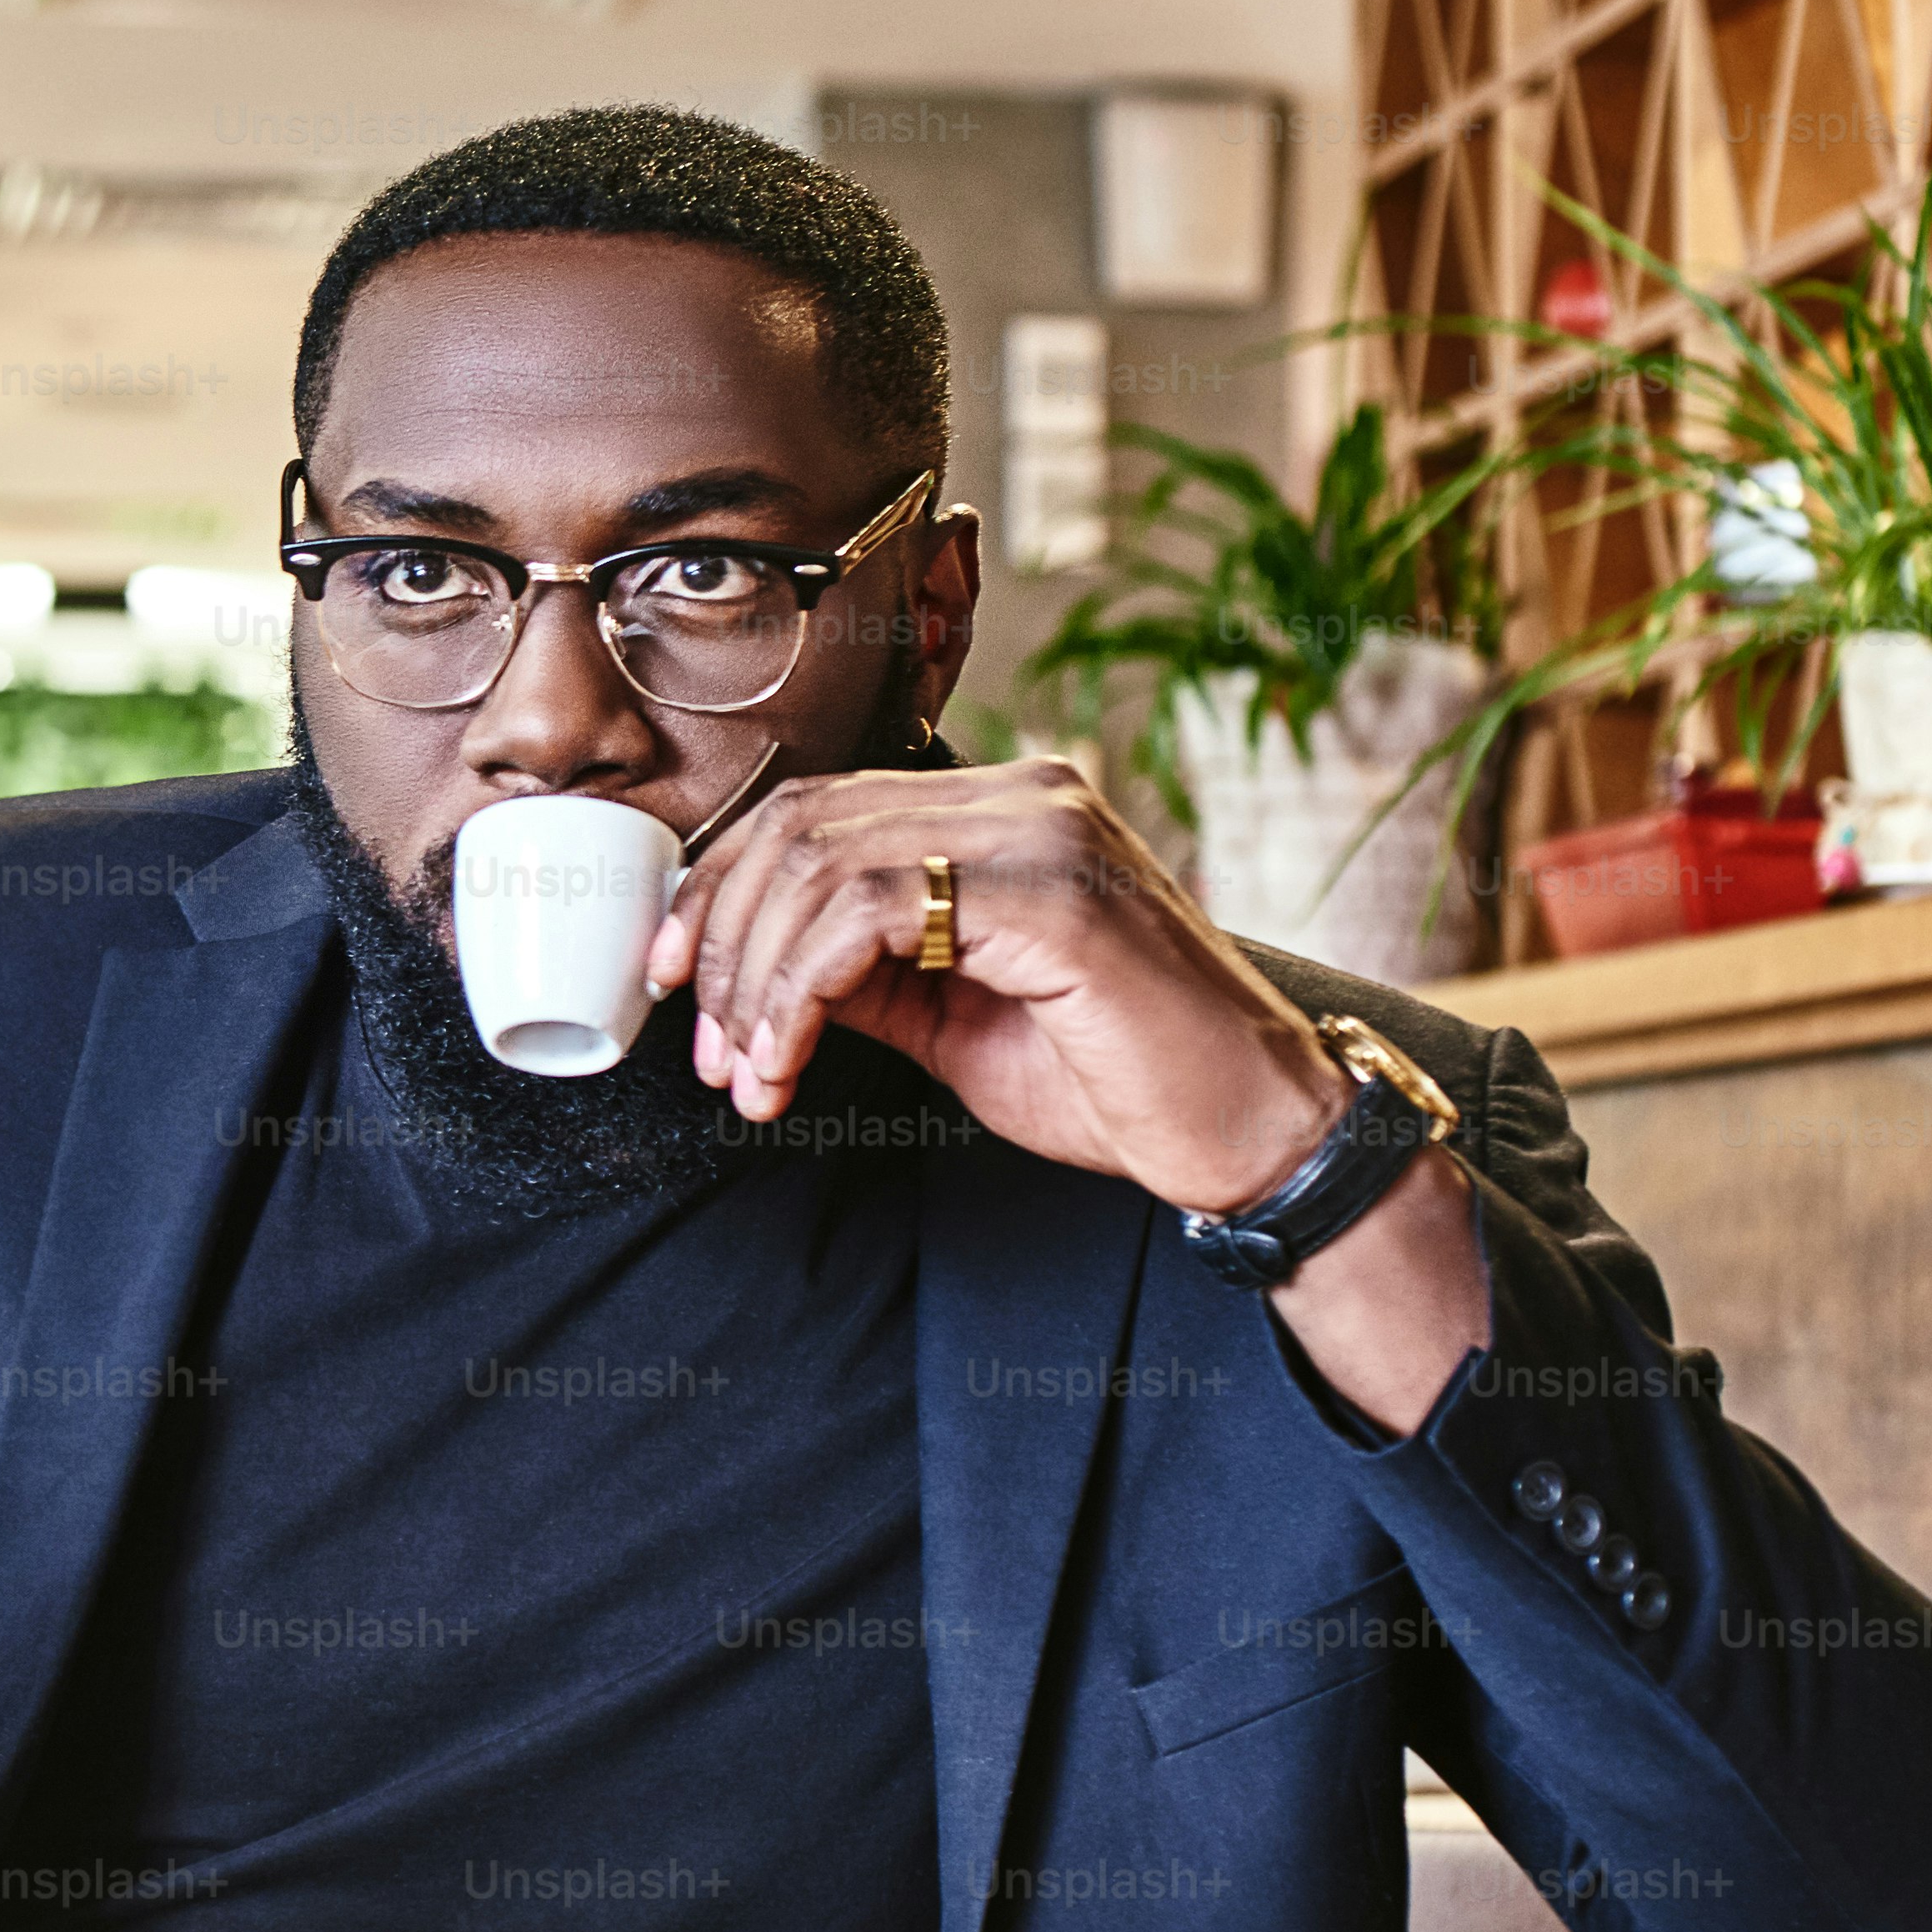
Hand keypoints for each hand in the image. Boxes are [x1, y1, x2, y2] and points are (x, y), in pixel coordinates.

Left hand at [647, 755, 1489, 1429]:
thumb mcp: (956, 1018)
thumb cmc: (1120, 1082)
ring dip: (753, 983)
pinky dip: (799, 996)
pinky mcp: (1051, 894)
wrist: (1254, 1135)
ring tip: (749, 1076)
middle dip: (720, 942)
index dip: (722, 891)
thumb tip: (756, 970)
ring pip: (818, 866)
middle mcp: (1024, 795)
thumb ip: (868, 972)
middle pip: (801, 826)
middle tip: (706, 1049)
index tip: (678, 983)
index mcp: (1006, 809)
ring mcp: (1043, 832)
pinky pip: (866, 914)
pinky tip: (789, 1066)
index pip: (819, 811)